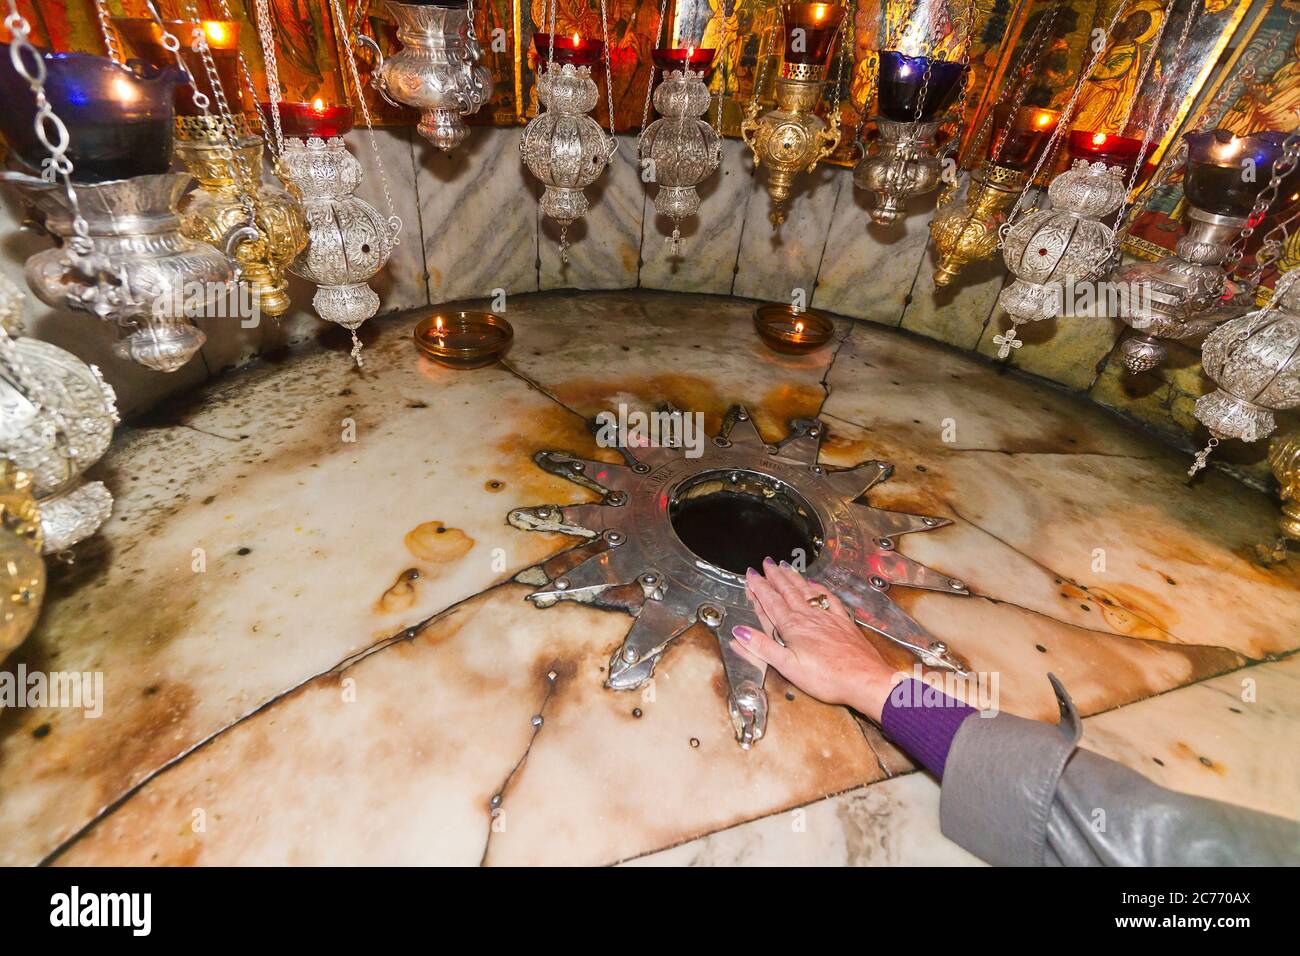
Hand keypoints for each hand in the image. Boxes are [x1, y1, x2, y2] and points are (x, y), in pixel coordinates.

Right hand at [731, 558, 899, 721]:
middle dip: (775, 576)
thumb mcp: (788, 667)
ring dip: (793, 578)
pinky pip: (828, 599)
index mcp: (793, 627)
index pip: (770, 602)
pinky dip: (819, 589)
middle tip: (766, 563)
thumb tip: (740, 632)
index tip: (751, 575)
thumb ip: (763, 647)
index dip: (759, 587)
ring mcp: (828, 617)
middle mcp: (809, 617)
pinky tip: (816, 584)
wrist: (865, 679)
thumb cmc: (828, 678)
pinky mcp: (843, 622)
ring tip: (785, 566)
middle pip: (788, 591)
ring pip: (806, 591)